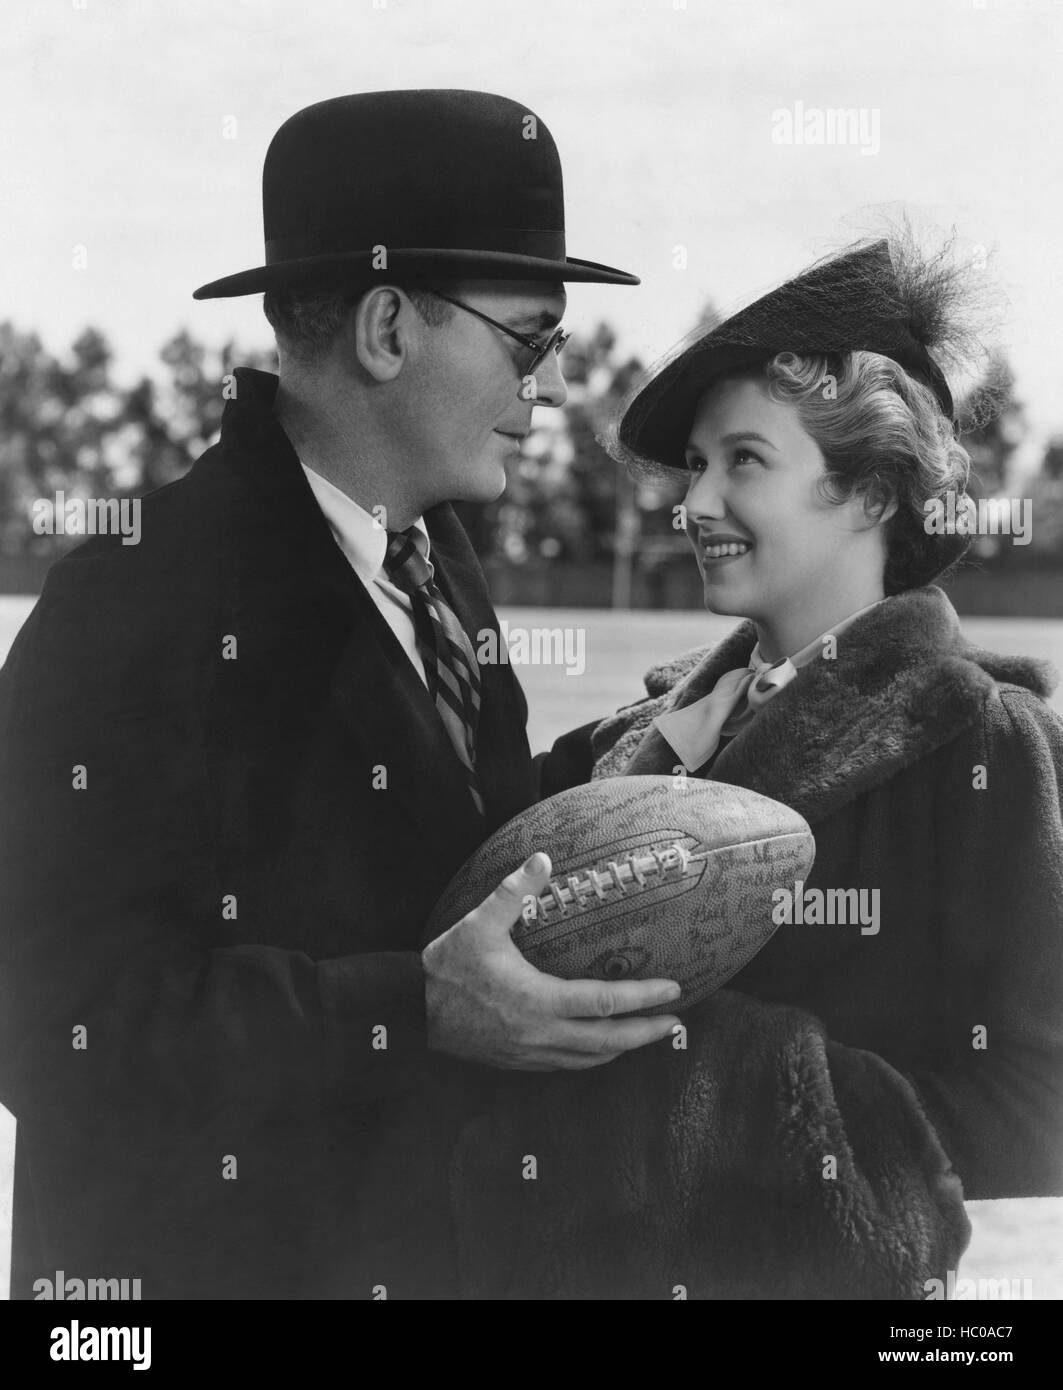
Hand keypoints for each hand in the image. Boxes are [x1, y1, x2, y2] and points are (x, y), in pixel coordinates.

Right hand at [422, 851, 680, 1069]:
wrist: (411, 1012)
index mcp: (538, 1001)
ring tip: (645, 1035)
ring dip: (622, 1049)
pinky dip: (591, 1057)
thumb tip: (542, 858)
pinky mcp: (517, 1062)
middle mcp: (540, 1034)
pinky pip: (566, 1065)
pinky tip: (598, 1048)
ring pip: (589, 1059)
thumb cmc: (447, 966)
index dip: (642, 998)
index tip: (674, 990)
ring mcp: (530, 1053)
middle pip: (607, 1042)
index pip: (604, 1003)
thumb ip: (514, 891)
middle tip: (675, 1023)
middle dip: (645, 1032)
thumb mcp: (480, 922)